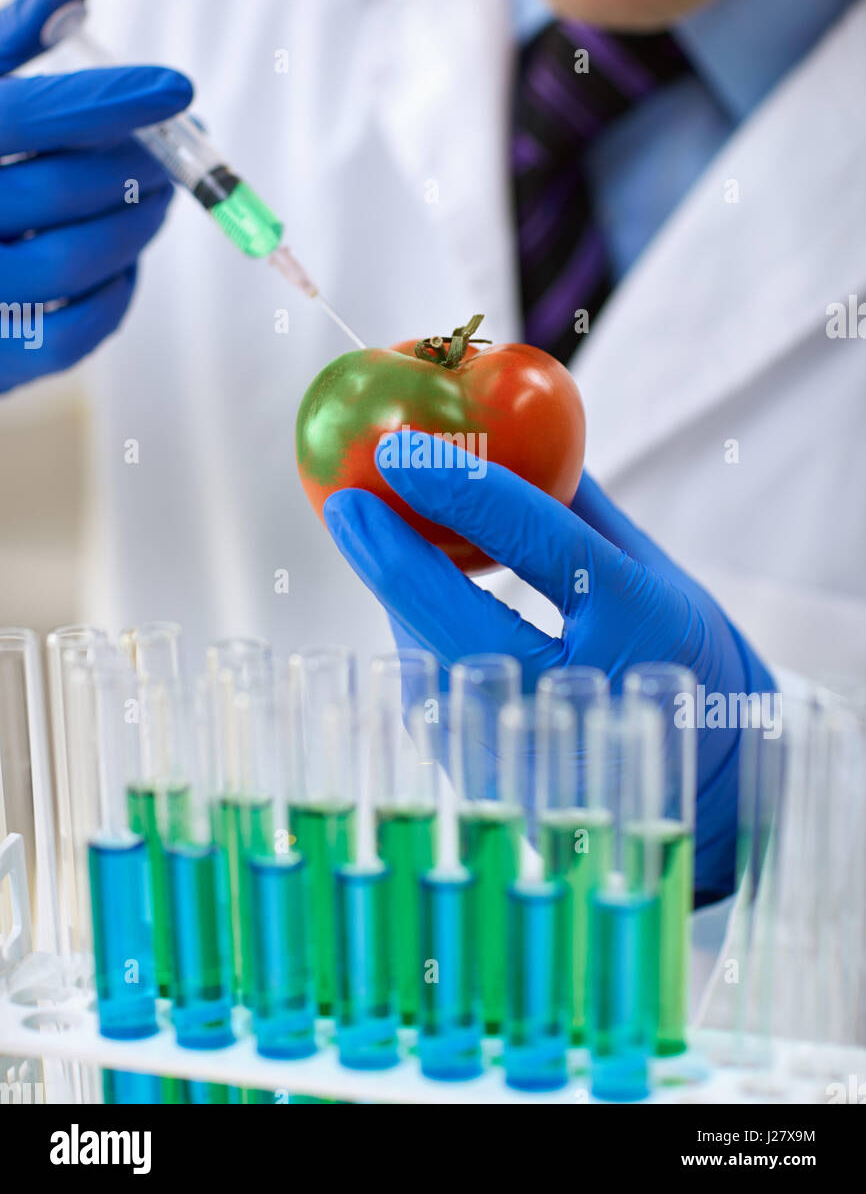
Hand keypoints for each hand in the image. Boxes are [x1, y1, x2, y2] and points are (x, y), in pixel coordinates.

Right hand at [0, 0, 192, 391]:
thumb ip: (8, 43)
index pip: (29, 114)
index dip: (110, 99)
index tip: (178, 88)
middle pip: (62, 189)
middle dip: (136, 166)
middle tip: (172, 153)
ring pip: (75, 262)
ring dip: (138, 227)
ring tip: (159, 198)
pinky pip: (72, 333)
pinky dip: (116, 296)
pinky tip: (125, 264)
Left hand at [323, 432, 774, 899]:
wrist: (713, 791)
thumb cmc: (690, 665)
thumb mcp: (658, 574)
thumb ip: (582, 511)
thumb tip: (513, 436)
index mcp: (639, 625)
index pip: (538, 544)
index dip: (461, 490)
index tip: (399, 449)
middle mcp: (581, 697)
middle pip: (457, 620)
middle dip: (388, 557)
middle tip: (343, 501)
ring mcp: (533, 751)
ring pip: (431, 662)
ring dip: (394, 597)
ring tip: (367, 536)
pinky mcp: (493, 781)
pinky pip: (434, 694)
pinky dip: (416, 638)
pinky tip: (403, 599)